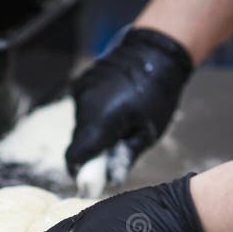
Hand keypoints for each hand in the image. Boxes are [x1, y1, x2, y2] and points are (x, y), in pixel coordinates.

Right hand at [66, 28, 193, 180]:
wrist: (154, 51)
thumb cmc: (157, 93)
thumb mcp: (148, 133)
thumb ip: (125, 158)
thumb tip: (111, 180)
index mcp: (100, 121)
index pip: (75, 157)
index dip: (81, 171)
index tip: (93, 177)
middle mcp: (84, 106)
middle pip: (78, 142)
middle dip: (93, 152)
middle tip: (115, 150)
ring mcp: (80, 92)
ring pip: (81, 126)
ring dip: (95, 132)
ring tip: (120, 123)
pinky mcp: (81, 83)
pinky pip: (83, 109)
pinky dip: (95, 115)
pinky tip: (116, 106)